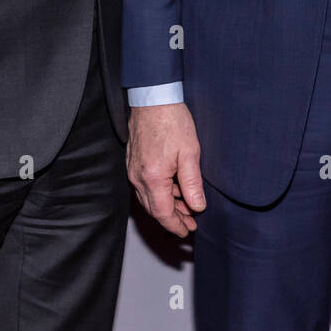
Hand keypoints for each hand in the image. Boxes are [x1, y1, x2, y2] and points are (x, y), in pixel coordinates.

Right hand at [127, 102, 205, 237]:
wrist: (152, 99)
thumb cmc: (171, 121)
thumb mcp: (190, 153)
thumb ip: (192, 183)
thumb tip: (197, 206)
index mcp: (152, 178)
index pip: (163, 213)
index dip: (176, 225)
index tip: (187, 231)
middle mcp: (138, 177)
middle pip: (154, 209)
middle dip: (172, 219)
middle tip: (190, 223)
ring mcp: (133, 169)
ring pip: (148, 198)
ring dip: (166, 206)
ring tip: (186, 207)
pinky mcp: (133, 162)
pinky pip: (144, 186)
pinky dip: (159, 193)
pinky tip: (173, 190)